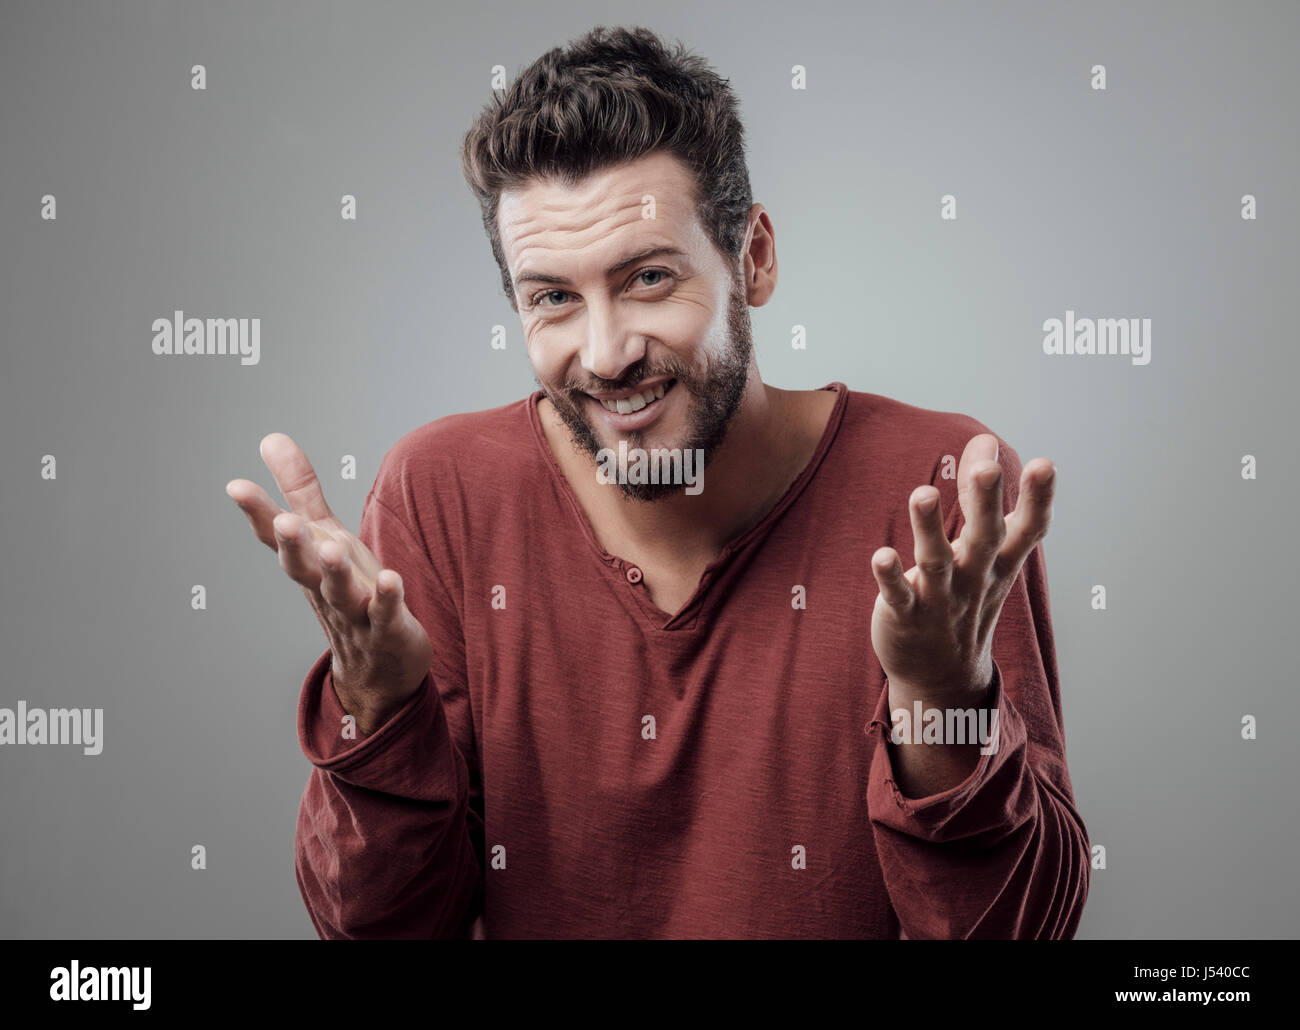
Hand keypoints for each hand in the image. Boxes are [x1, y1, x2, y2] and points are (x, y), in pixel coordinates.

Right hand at [226, 433, 431, 732]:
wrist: (378, 667)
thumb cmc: (350, 591)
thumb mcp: (324, 537)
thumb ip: (300, 490)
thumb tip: (271, 438)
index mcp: (310, 564)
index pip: (279, 539)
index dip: (258, 514)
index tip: (236, 486)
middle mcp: (326, 589)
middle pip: (302, 568)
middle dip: (292, 545)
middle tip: (282, 520)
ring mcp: (356, 613)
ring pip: (340, 594)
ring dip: (335, 572)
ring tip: (332, 549)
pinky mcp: (389, 630)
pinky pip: (387, 615)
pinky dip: (389, 599)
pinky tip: (393, 579)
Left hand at [870, 433, 1055, 705]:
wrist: (943, 676)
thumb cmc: (966, 595)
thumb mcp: (983, 549)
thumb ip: (983, 494)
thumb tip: (986, 438)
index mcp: (998, 561)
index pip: (1026, 529)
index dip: (1038, 499)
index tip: (1045, 464)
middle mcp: (974, 577)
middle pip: (984, 537)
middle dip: (986, 502)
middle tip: (988, 467)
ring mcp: (941, 599)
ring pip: (936, 561)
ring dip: (928, 528)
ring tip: (923, 494)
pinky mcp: (906, 616)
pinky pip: (898, 597)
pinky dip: (890, 579)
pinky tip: (881, 556)